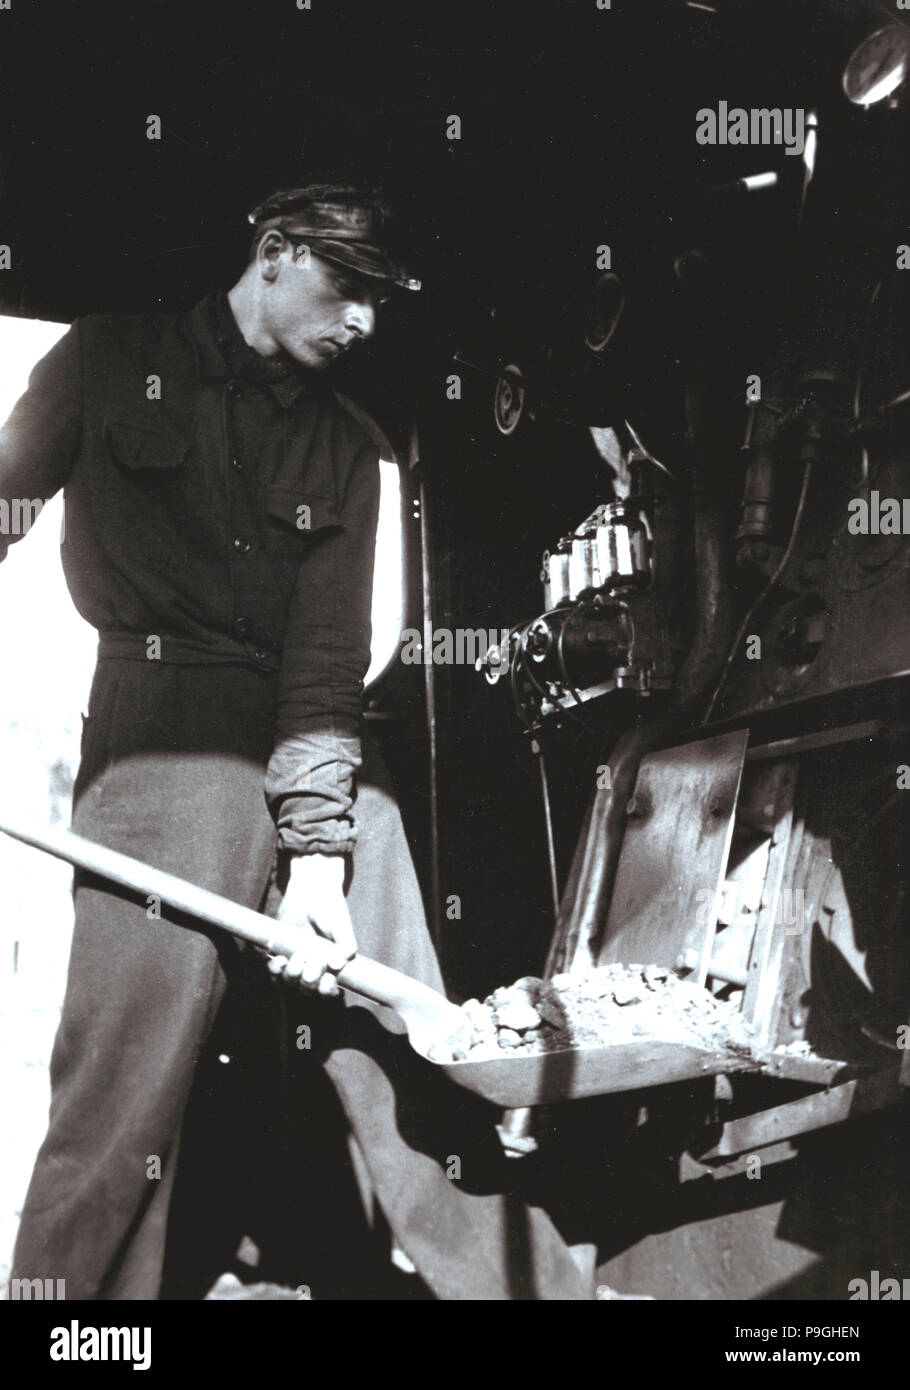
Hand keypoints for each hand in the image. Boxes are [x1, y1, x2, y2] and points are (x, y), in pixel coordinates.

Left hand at [268, 853, 356, 995]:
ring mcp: (296, 960)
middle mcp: (313, 966)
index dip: (327, 991)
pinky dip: (275, 968)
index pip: (329, 990)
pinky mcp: (280, 951)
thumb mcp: (342, 926)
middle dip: (310, 980)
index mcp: (331, 965)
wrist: (310, 890)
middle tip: (314, 962)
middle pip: (308, 988)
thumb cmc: (330, 908)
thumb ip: (346, 944)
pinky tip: (280, 959)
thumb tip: (338, 966)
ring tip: (299, 956)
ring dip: (293, 974)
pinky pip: (274, 969)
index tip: (328, 981)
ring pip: (290, 981)